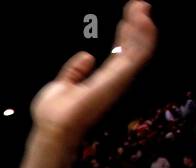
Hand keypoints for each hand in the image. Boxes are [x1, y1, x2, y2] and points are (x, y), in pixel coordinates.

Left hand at [29, 2, 155, 144]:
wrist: (53, 127)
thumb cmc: (53, 114)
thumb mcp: (61, 85)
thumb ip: (74, 71)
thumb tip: (87, 56)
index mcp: (103, 81)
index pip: (121, 54)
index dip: (126, 35)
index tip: (128, 17)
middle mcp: (115, 80)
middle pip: (134, 49)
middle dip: (138, 26)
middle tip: (139, 4)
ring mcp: (119, 80)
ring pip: (140, 48)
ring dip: (142, 26)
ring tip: (140, 6)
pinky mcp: (120, 78)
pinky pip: (138, 53)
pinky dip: (142, 35)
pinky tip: (140, 19)